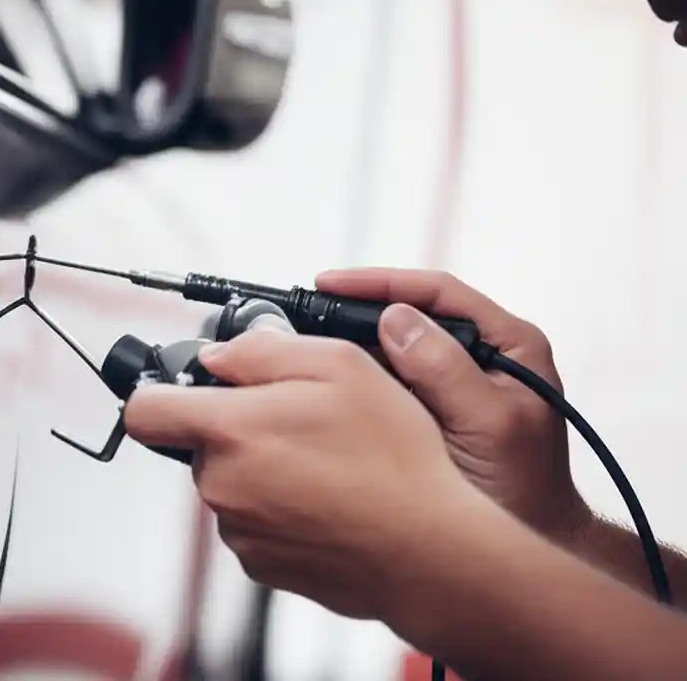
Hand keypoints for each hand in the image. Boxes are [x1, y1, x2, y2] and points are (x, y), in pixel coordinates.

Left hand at [124, 328, 480, 619]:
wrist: (429, 552)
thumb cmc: (393, 458)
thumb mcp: (340, 366)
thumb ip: (261, 352)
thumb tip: (217, 358)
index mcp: (228, 431)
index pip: (144, 412)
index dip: (160, 394)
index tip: (186, 391)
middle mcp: (220, 485)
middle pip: (200, 445)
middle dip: (237, 429)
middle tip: (299, 423)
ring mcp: (238, 531)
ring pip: (230, 483)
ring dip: (262, 470)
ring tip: (325, 467)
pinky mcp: (260, 566)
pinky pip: (254, 522)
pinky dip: (281, 509)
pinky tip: (328, 502)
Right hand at [315, 269, 588, 542]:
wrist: (526, 545)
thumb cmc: (523, 496)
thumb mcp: (487, 429)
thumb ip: (447, 371)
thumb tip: (396, 320)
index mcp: (512, 345)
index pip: (438, 292)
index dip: (380, 283)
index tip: (329, 285)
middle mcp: (487, 353)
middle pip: (413, 311)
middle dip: (358, 310)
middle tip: (304, 314)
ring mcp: (460, 379)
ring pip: (397, 345)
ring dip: (354, 344)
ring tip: (307, 346)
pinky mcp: (437, 405)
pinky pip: (391, 377)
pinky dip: (359, 376)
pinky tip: (327, 383)